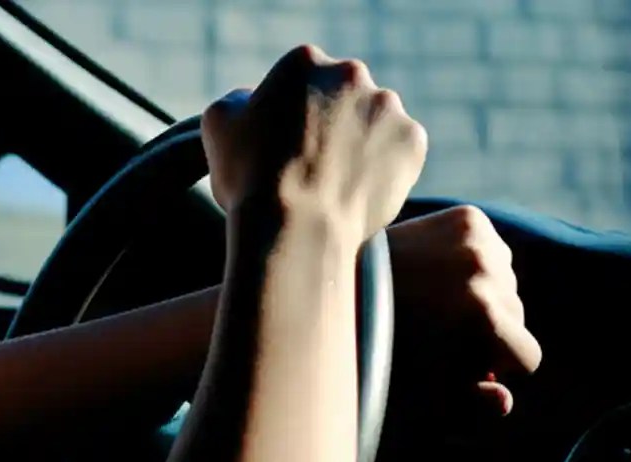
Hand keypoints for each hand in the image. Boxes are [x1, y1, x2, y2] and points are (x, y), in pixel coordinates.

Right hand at [200, 45, 427, 247]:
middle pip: (340, 96)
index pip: (298, 81)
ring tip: (334, 184)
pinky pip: (399, 152)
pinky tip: (355, 191)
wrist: (296, 229)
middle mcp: (351, 74)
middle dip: (328, 123)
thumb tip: (251, 102)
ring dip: (359, 143)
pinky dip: (384, 168)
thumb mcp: (217, 125)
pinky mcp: (412, 141)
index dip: (288, 115)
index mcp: (303, 62)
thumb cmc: (251, 179)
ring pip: (373, 122)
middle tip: (309, 165)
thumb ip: (238, 101)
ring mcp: (388, 106)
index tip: (282, 145)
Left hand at [388, 205, 541, 415]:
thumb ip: (468, 399)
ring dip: (482, 293)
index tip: (468, 363)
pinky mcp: (468, 217)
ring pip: (508, 281)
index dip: (496, 365)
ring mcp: (477, 239)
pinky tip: (436, 271)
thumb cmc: (377, 342)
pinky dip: (473, 262)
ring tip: (434, 299)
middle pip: (518, 316)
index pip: (527, 355)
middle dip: (488, 328)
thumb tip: (505, 402)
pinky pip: (494, 250)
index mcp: (483, 315)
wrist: (337, 282)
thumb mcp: (422, 382)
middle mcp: (485, 272)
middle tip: (439, 329)